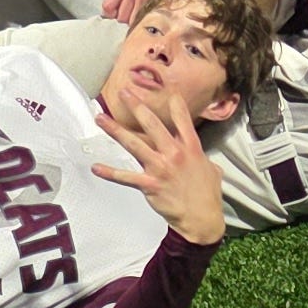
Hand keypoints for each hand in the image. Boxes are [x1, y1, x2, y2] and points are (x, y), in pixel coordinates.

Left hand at [94, 95, 226, 245]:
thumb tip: (205, 160)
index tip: (168, 88)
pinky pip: (125, 177)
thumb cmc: (208, 195)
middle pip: (152, 123)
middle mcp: (174, 153)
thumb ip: (204, 160)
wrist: (201, 219)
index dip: (175, 102)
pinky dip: (109, 172)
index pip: (182, 119)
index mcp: (191, 147)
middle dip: (137, 105)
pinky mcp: (150, 184)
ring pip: (134, 144)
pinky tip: (95, 167)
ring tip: (100, 118)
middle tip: (124, 91)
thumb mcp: (212, 171)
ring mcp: (160, 168)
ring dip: (115, 130)